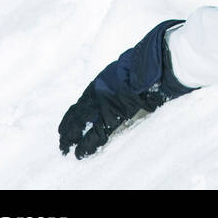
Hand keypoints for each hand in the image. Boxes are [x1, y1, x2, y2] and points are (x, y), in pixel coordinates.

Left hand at [58, 19, 195, 159]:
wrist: (154, 65)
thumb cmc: (145, 68)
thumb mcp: (126, 73)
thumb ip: (118, 83)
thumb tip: (121, 88)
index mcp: (101, 82)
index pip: (82, 101)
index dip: (73, 115)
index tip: (66, 125)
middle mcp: (98, 91)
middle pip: (77, 112)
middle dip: (68, 128)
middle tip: (62, 140)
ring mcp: (103, 103)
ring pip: (81, 123)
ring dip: (72, 137)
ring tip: (65, 148)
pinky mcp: (112, 114)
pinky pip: (96, 133)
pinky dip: (87, 145)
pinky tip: (81, 153)